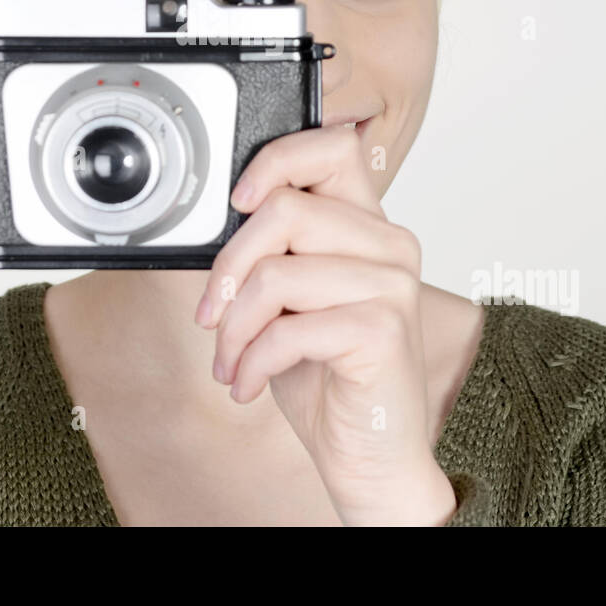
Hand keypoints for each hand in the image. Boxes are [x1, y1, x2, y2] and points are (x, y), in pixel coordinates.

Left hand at [193, 125, 458, 525]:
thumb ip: (273, 254)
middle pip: (285, 209)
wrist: (373, 459)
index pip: (330, 146)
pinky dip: (252, 361)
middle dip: (228, 267)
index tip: (237, 203)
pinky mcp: (384, 330)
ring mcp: (393, 285)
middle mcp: (390, 245)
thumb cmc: (329, 379)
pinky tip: (249, 383)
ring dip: (233, 327)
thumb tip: (216, 225)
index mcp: (369, 225)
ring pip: (276, 273)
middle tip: (212, 315)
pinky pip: (287, 328)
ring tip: (230, 360)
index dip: (274, 161)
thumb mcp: (290, 303)